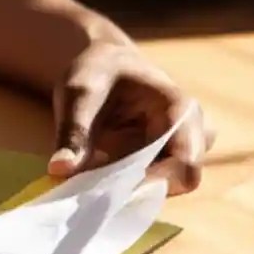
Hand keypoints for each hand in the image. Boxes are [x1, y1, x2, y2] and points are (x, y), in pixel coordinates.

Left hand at [49, 40, 215, 194]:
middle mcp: (193, 129)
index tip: (110, 185)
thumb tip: (59, 170)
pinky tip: (101, 174)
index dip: (153, 182)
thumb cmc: (96, 72)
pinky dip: (128, 187)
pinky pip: (155, 184)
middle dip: (139, 188)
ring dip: (132, 189)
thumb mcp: (78, 95)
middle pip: (180, 180)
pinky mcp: (169, 158)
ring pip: (167, 186)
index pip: (186, 162)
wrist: (104, 65)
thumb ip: (73, 132)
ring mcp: (185, 146)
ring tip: (96, 173)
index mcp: (179, 109)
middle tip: (96, 182)